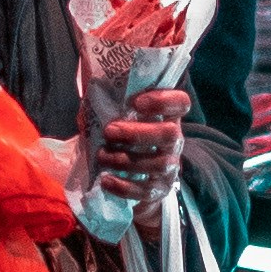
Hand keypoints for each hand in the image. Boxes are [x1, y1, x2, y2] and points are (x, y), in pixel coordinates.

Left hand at [92, 86, 188, 202]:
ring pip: (159, 164)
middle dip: (137, 133)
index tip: (136, 102)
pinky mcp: (158, 190)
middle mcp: (173, 141)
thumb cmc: (118, 138)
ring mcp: (169, 167)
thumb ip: (108, 100)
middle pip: (170, 134)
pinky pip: (146, 190)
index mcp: (166, 116)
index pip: (181, 102)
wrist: (127, 178)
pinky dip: (124, 186)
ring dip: (125, 159)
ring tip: (101, 156)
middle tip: (108, 132)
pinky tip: (105, 180)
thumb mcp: (115, 116)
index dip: (163, 100)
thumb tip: (89, 81)